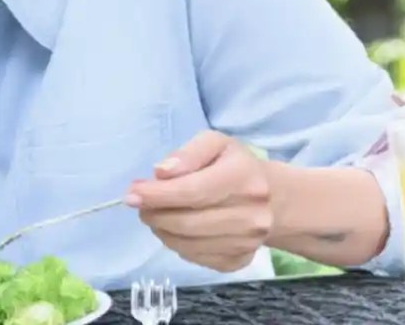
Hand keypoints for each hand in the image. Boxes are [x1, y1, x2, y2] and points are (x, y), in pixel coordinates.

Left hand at [124, 130, 272, 272]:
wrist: (272, 200)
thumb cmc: (234, 166)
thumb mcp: (215, 144)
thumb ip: (187, 153)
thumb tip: (161, 173)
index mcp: (243, 178)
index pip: (192, 192)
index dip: (157, 196)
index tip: (132, 194)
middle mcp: (251, 214)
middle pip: (186, 223)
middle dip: (154, 214)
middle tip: (140, 205)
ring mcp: (246, 242)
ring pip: (186, 244)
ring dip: (162, 230)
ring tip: (158, 214)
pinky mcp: (238, 261)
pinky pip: (194, 258)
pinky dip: (177, 244)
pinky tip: (176, 229)